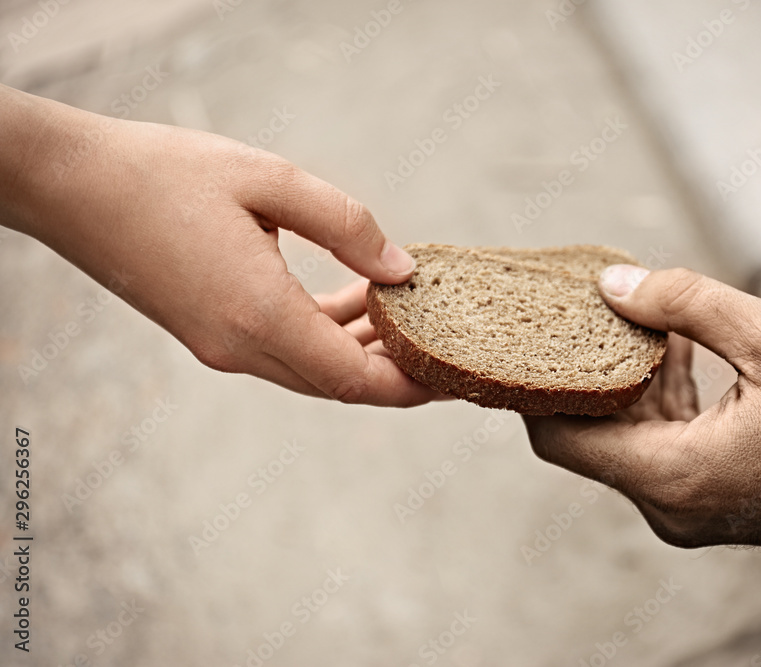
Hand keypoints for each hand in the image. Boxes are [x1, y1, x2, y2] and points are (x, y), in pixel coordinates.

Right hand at [0, 85, 435, 405]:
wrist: (69, 184)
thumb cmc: (164, 173)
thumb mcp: (270, 181)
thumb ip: (347, 227)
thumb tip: (403, 271)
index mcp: (259, 315)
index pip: (355, 380)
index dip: (411, 385)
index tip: (456, 377)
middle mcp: (239, 347)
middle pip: (339, 382)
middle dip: (397, 370)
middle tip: (447, 344)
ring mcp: (219, 346)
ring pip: (313, 368)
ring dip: (362, 348)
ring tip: (407, 310)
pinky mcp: (208, 333)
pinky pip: (284, 349)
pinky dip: (326, 333)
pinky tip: (355, 298)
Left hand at [524, 265, 760, 598]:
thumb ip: (685, 304)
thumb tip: (612, 284)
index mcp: (671, 475)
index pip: (556, 434)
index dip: (534, 380)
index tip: (534, 327)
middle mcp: (669, 504)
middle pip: (587, 431)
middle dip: (585, 365)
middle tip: (588, 302)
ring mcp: (692, 507)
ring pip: (627, 434)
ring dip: (629, 375)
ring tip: (644, 312)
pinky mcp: (715, 498)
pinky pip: (664, 443)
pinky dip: (663, 395)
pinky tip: (683, 345)